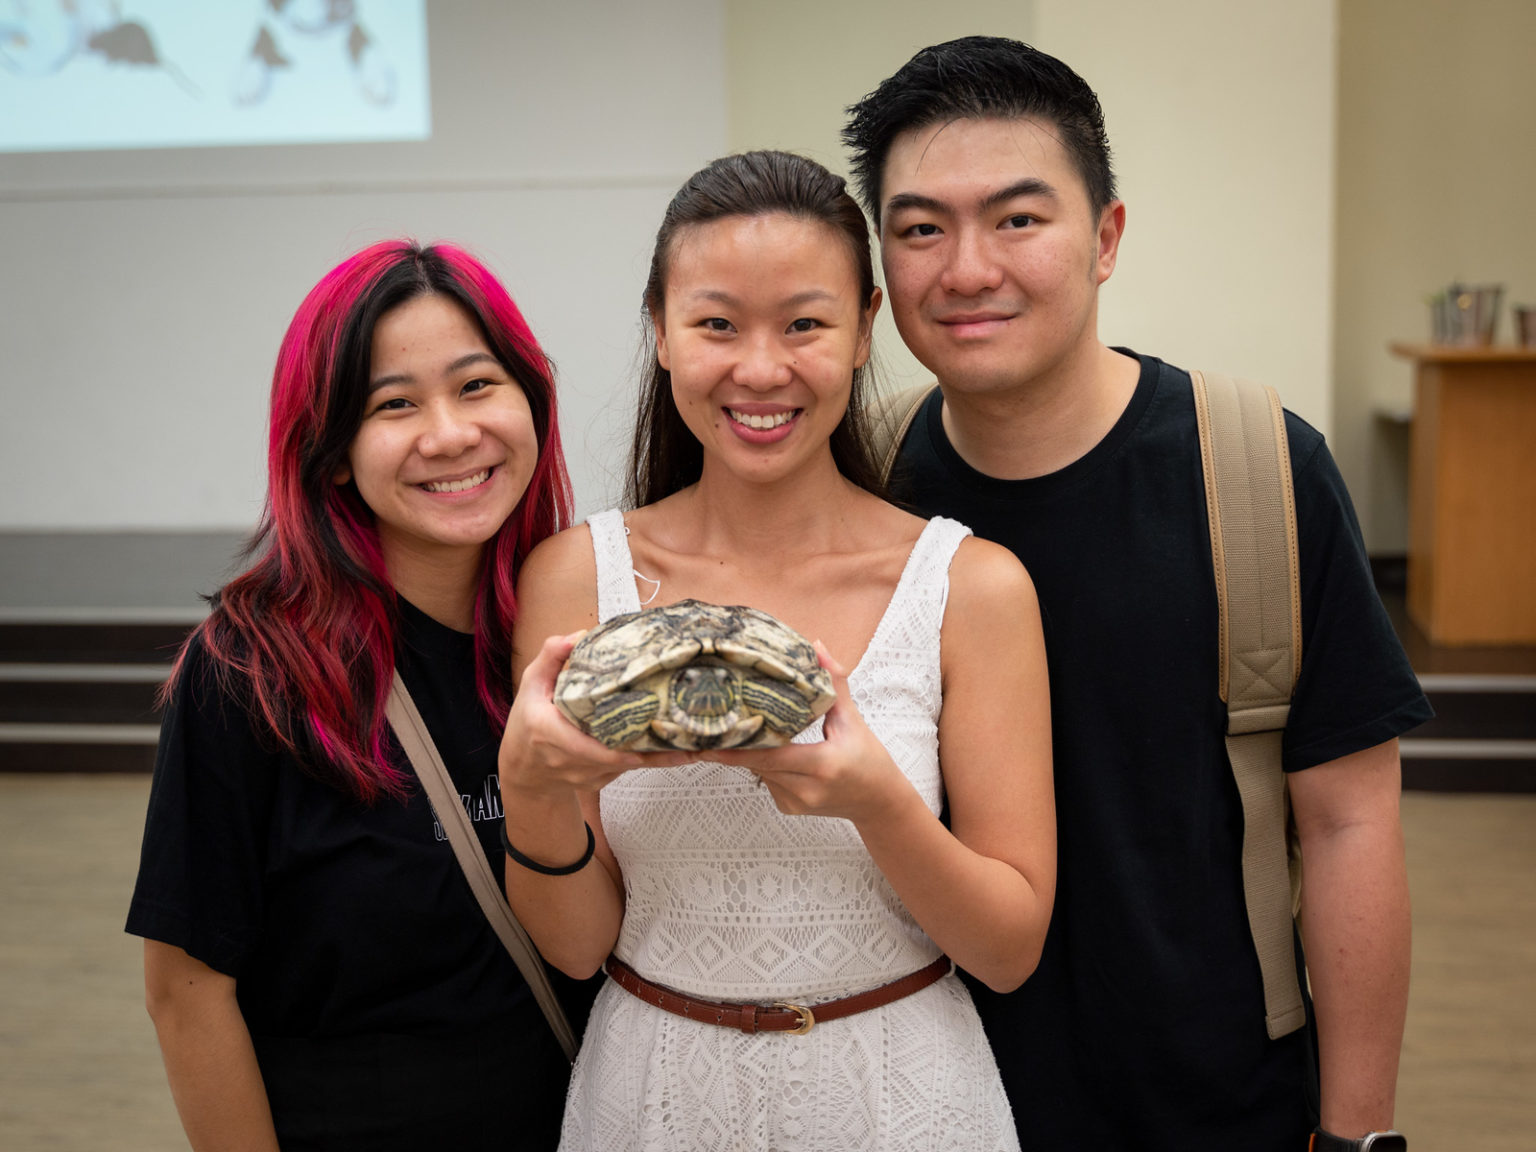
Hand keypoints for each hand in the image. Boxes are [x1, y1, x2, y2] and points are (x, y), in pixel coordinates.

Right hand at [499, 632, 687, 798]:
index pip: (585, 747)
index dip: (616, 750)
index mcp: (550, 734)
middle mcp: (569, 760)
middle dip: (653, 753)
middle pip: (618, 759)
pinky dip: (647, 760)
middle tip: (689, 745)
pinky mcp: (597, 783)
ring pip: (627, 767)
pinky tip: (676, 751)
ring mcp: (585, 776)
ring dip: (657, 758)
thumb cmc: (527, 723)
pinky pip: (625, 770)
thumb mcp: (531, 684)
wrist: (524, 770)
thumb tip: (579, 635)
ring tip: (694, 750)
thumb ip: (551, 657)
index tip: (641, 744)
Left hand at [710, 643, 910, 822]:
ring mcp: (795, 802)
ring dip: (752, 750)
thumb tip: (817, 647)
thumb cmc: (870, 761)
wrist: (878, 803)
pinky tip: (773, 750)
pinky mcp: (789, 807)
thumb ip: (834, 683)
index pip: (770, 756)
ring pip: (758, 771)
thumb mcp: (853, 720)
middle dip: (737, 743)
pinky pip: (766, 780)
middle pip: (757, 763)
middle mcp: (806, 788)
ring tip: (743, 727)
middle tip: (711, 724)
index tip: (710, 740)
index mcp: (823, 765)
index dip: (737, 748)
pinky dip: (764, 764)